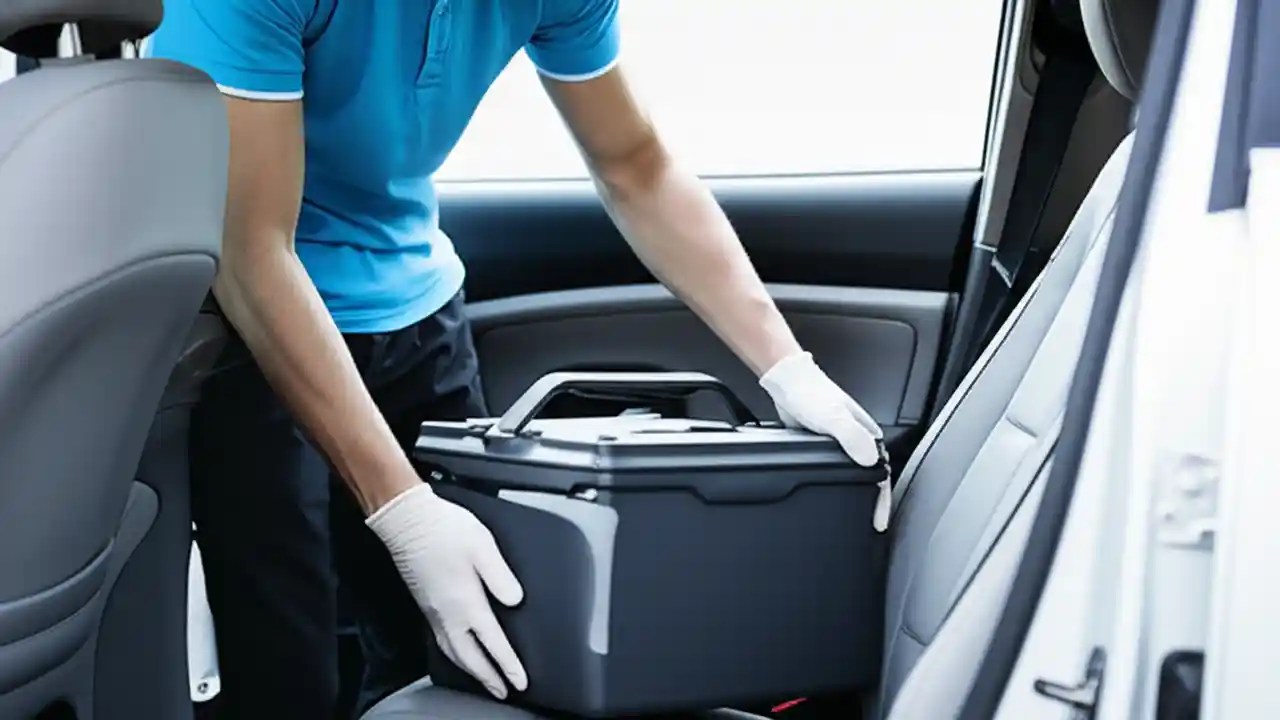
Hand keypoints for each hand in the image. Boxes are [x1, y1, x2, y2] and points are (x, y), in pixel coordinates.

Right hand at [365, 483, 527, 699]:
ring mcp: (433, 611)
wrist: (406, 520)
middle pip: (470, 658)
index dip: (508, 665)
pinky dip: (454, 656)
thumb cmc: (444, 529)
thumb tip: (515, 601)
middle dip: (488, 677)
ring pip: (453, 654)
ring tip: (484, 680)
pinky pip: (441, 642)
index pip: (493, 643)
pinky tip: (459, 653)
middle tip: (504, 691)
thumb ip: (501, 577)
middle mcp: (448, 614)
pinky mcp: (424, 604)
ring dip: (471, 671)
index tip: (520, 681)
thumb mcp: (483, 548)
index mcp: (467, 603)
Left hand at [760, 351, 891, 530]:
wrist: (788, 382)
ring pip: (854, 472)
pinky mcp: (824, 443)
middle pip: (872, 475)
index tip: (879, 520)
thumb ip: (851, 438)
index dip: (882, 499)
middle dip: (874, 500)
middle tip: (870, 523)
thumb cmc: (810, 393)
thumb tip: (870, 460)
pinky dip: (837, 480)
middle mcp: (857, 438)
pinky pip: (835, 466)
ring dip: (857, 491)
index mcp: (866, 433)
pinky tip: (831, 490)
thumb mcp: (832, 417)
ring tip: (856, 513)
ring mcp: (841, 441)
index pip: (882, 472)